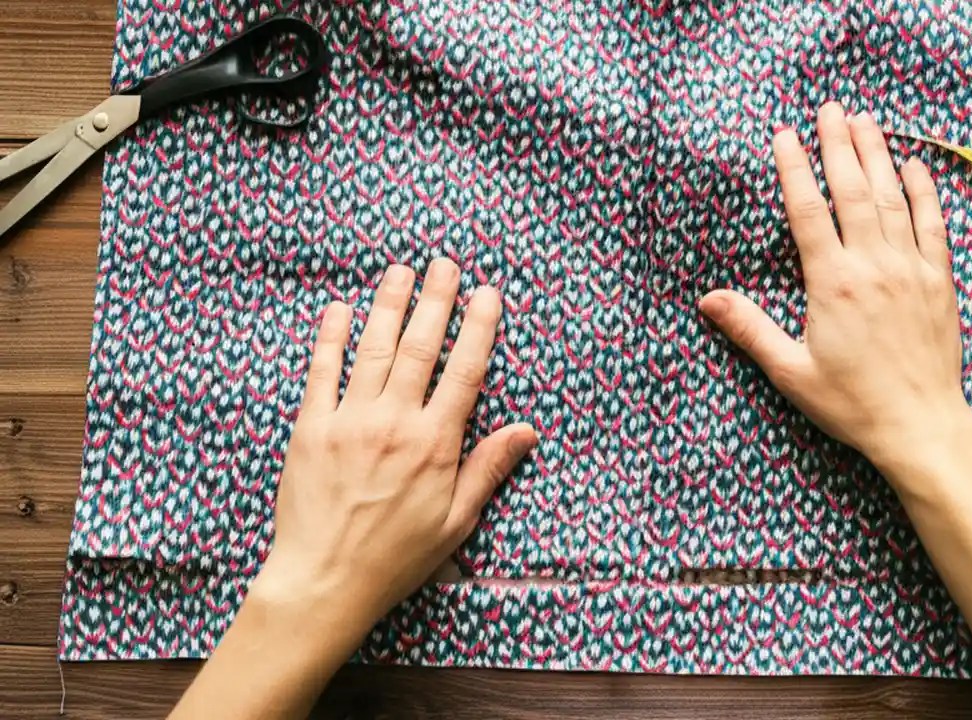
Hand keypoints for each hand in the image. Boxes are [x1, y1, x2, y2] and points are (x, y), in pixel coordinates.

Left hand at [254, 260, 536, 628]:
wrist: (324, 582)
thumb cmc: (396, 558)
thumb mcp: (456, 521)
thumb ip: (488, 468)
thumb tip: (527, 431)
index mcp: (435, 444)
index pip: (464, 371)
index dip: (478, 327)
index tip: (487, 294)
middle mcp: (394, 423)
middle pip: (419, 347)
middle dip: (435, 300)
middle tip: (445, 263)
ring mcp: (349, 421)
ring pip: (373, 349)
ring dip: (388, 305)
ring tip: (399, 271)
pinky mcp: (311, 429)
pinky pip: (322, 372)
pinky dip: (331, 337)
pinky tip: (340, 309)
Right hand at [699, 102, 971, 475]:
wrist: (920, 426)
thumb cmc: (852, 404)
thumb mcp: (791, 371)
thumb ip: (751, 329)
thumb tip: (708, 300)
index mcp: (833, 284)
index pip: (809, 211)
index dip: (795, 168)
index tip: (785, 135)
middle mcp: (874, 266)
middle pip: (854, 190)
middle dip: (839, 145)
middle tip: (829, 108)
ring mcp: (912, 270)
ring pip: (894, 198)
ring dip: (878, 155)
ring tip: (865, 121)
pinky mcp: (940, 282)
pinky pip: (933, 225)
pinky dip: (924, 192)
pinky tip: (916, 166)